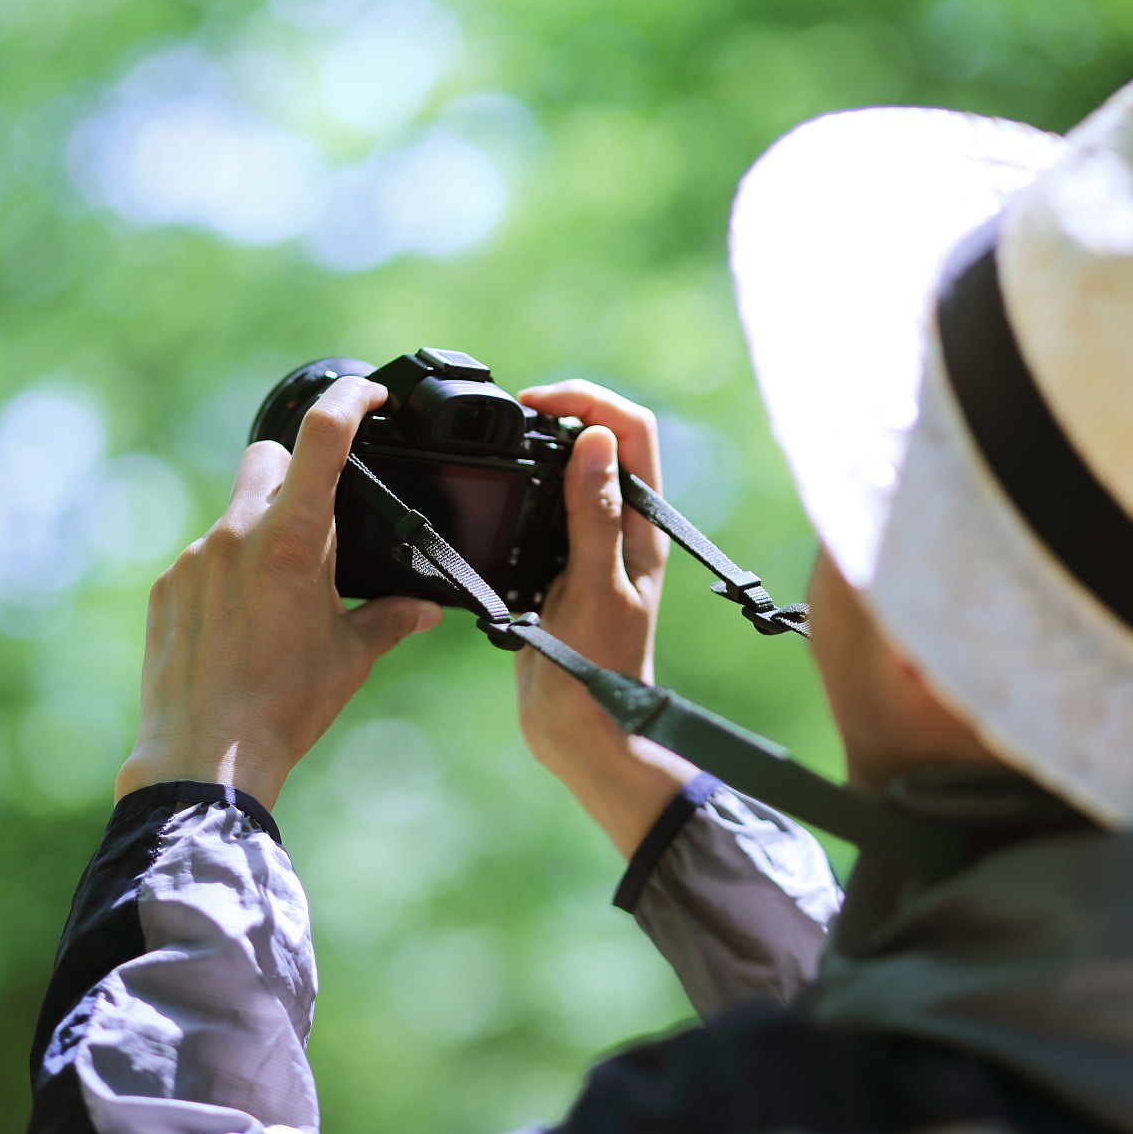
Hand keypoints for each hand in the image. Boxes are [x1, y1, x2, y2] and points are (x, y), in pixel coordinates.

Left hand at [115, 377, 441, 807]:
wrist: (204, 757)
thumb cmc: (284, 707)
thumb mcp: (351, 658)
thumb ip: (390, 619)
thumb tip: (422, 607)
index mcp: (294, 540)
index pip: (323, 435)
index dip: (351, 399)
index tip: (371, 396)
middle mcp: (237, 534)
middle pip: (269, 458)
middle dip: (298, 474)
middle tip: (321, 526)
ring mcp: (195, 559)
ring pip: (235, 515)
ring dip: (261, 534)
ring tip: (280, 600)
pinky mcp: (167, 588)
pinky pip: (204, 560)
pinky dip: (229, 576)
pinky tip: (242, 627)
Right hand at [513, 382, 698, 855]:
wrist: (579, 733)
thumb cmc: (600, 670)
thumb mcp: (595, 587)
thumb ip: (593, 515)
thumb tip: (595, 438)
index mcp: (639, 526)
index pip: (631, 430)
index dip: (588, 400)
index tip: (537, 404)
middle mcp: (619, 529)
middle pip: (598, 441)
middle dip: (558, 415)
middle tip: (511, 420)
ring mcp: (586, 549)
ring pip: (565, 475)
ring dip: (536, 454)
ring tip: (499, 453)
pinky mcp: (554, 570)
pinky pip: (538, 515)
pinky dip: (517, 498)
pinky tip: (493, 507)